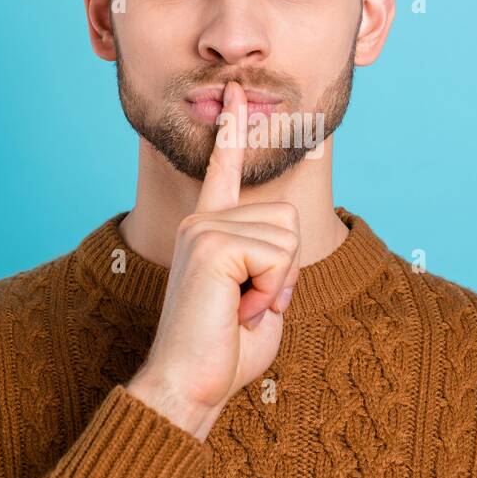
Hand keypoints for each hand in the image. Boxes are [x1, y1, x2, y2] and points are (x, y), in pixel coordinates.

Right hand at [127, 80, 300, 440]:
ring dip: (278, 283)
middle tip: (249, 305)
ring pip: (287, 236)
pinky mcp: (211, 244)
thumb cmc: (224, 352)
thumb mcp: (257, 297)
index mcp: (209, 230)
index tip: (236, 92)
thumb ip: (269, 263)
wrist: (189, 385)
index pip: (222, 169)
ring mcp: (203, 229)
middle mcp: (202, 221)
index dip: (233, 131)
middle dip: (285, 272)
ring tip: (241, 308)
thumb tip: (283, 241)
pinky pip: (277, 256)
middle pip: (287, 219)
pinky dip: (270, 291)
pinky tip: (238, 311)